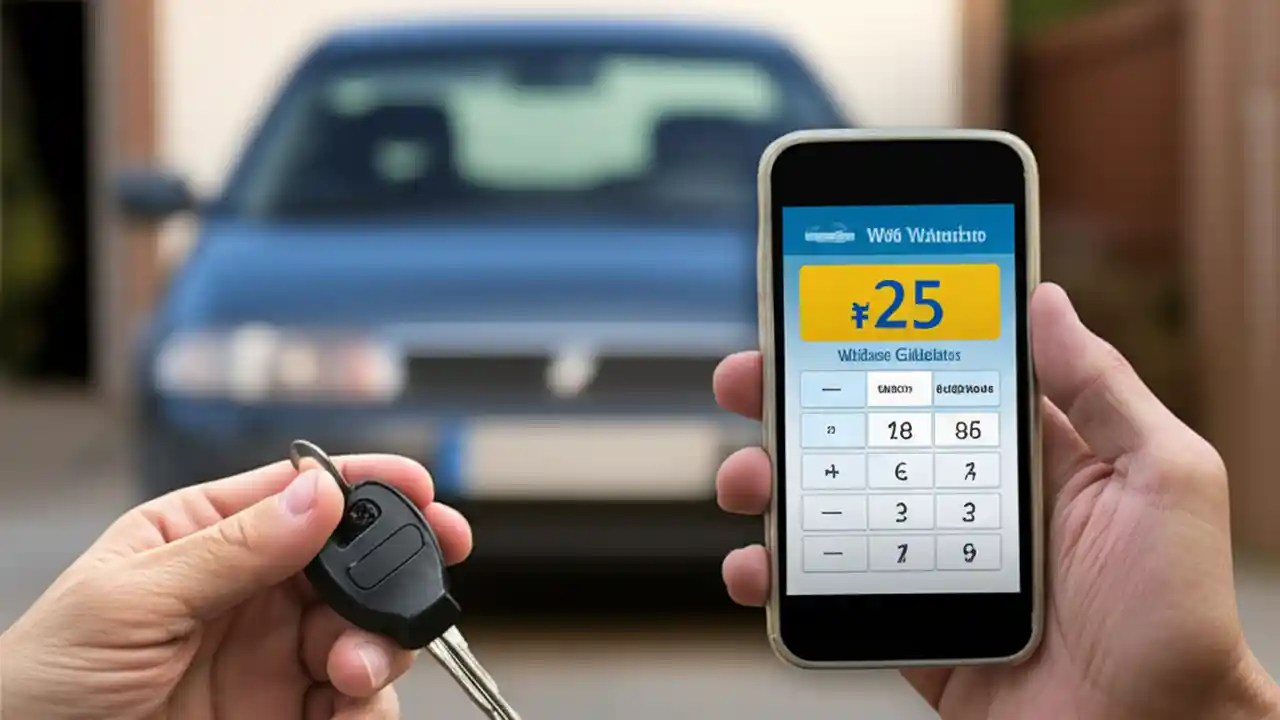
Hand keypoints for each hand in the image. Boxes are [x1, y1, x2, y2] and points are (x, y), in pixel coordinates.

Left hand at [0, 455, 471, 718]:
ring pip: (365, 634)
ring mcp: (273, 660)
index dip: (365, 486)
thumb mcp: (127, 602)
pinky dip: (367, 707)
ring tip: (351, 673)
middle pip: (351, 566)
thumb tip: (320, 494)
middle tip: (422, 582)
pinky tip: (344, 710)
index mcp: (203, 538)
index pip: (299, 494)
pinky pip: (356, 704)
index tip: (419, 489)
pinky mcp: (288, 717)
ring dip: (378, 648)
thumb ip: (231, 548)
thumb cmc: (40, 688)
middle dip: (392, 572)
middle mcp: (250, 594)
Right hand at [713, 283, 1279, 719]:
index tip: (818, 313)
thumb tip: (1045, 300)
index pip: (931, 380)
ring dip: (769, 484)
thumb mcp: (1164, 478)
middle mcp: (964, 502)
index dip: (871, 344)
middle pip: (859, 436)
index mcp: (1023, 457)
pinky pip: (825, 594)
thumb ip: (1103, 389)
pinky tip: (758, 566)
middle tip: (748, 380)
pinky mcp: (905, 627)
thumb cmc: (1179, 617)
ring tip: (746, 477)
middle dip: (792, 403)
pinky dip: (776, 578)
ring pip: (826, 510)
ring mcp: (927, 565)